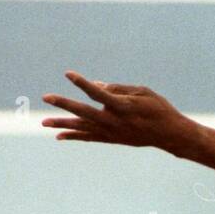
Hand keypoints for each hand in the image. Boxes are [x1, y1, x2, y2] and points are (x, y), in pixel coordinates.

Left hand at [41, 71, 196, 150]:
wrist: (171, 135)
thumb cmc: (159, 109)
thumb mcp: (142, 92)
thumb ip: (118, 88)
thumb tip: (96, 86)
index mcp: (125, 107)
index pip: (99, 93)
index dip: (83, 83)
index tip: (68, 74)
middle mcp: (116, 122)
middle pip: (85, 112)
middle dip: (65, 104)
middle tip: (46, 97)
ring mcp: (114, 133)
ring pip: (84, 128)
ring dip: (63, 124)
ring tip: (43, 122)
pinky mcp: (113, 139)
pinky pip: (90, 138)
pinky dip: (75, 136)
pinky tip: (59, 136)